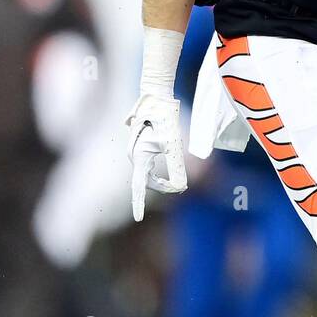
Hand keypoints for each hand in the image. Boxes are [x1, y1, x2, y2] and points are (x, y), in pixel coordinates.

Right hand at [125, 93, 186, 221]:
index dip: (138, 204)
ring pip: (148, 174)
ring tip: (176, 178)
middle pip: (148, 182)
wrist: (155, 98)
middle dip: (163, 187)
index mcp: (140, 157)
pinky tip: (167, 165)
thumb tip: (181, 187)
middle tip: (181, 188)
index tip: (138, 218)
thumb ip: (177, 167)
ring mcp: (136, 152)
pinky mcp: (140, 147)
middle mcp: (135, 156)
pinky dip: (158, 171)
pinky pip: (148, 166)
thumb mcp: (174, 145)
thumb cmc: (164, 119)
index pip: (139, 187)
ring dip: (161, 179)